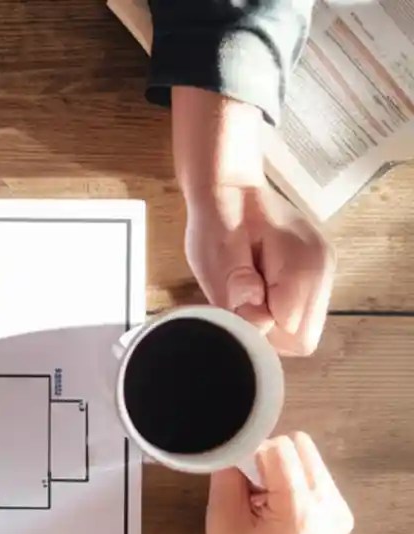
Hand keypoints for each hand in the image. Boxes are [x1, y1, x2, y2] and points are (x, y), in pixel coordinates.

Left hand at [184, 185, 335, 355]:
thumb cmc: (218, 217)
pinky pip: (296, 314)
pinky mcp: (316, 278)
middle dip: (265, 329)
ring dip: (269, 320)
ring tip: (248, 287)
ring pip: (300, 330)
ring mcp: (324, 274)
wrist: (232, 188)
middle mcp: (324, 271)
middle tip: (240, 297)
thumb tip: (257, 323)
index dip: (259, 328)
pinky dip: (274, 310)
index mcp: (304, 264)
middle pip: (302, 339)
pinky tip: (259, 286)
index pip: (293, 335)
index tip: (237, 303)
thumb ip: (236, 288)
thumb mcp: (214, 251)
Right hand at [206, 433, 353, 533]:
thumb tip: (234, 447)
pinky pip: (315, 477)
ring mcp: (339, 511)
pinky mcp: (340, 516)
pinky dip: (293, 481)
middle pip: (300, 446)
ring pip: (309, 458)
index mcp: (299, 510)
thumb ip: (227, 475)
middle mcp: (329, 506)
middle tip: (250, 490)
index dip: (250, 456)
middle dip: (269, 458)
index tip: (236, 481)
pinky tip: (277, 510)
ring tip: (262, 502)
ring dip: (281, 469)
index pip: (278, 448)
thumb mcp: (220, 520)